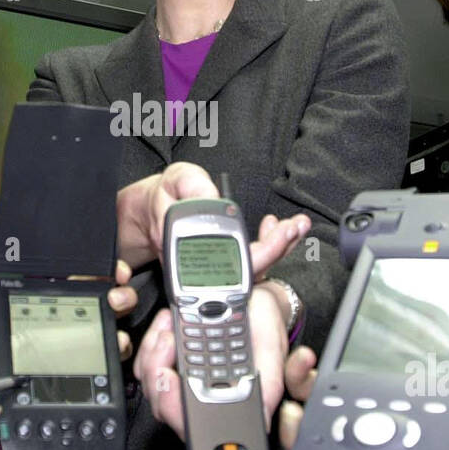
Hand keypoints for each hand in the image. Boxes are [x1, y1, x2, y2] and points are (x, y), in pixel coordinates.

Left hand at [0, 260, 140, 395]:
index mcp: (56, 299)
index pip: (87, 277)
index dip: (106, 270)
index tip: (115, 272)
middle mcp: (78, 316)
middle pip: (110, 299)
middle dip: (122, 295)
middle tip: (115, 299)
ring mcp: (87, 341)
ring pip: (116, 327)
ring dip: (122, 327)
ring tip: (116, 334)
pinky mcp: (90, 365)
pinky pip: (111, 356)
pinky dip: (119, 352)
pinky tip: (114, 351)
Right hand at [115, 163, 309, 269]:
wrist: (150, 210)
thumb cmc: (163, 198)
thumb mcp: (174, 181)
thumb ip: (191, 185)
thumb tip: (213, 197)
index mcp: (193, 250)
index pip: (235, 260)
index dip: (265, 250)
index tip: (282, 230)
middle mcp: (207, 265)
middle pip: (250, 268)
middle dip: (279, 247)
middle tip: (297, 225)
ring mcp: (216, 265)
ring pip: (253, 265)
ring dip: (279, 246)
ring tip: (298, 225)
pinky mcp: (224, 258)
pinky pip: (251, 256)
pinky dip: (271, 242)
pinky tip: (282, 228)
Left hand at [135, 280, 288, 437]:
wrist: (257, 304)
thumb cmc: (264, 334)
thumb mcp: (272, 358)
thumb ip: (266, 390)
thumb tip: (260, 420)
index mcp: (219, 405)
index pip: (187, 423)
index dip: (171, 407)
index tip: (169, 378)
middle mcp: (196, 395)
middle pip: (159, 400)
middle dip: (156, 369)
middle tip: (168, 342)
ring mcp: (179, 376)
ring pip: (148, 377)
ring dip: (155, 349)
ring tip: (172, 326)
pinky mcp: (166, 357)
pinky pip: (145, 355)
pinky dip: (153, 336)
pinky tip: (168, 322)